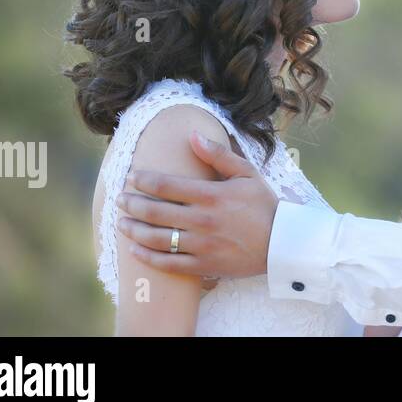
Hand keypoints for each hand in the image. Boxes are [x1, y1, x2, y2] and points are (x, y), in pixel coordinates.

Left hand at [116, 131, 278, 278]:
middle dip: (131, 203)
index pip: (166, 185)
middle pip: (154, 211)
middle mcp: (203, 220)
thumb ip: (218, 154)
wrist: (282, 244)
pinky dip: (147, 258)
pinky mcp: (203, 267)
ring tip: (121, 223)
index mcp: (212, 195)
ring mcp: (202, 245)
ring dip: (133, 230)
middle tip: (120, 199)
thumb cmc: (263, 205)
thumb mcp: (247, 173)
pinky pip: (167, 264)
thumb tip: (192, 135)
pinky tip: (135, 250)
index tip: (131, 178)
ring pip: (156, 239)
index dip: (143, 180)